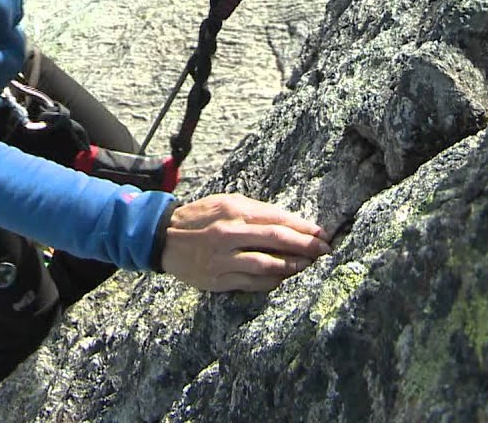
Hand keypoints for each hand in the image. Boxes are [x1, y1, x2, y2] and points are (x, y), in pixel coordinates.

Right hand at [160, 193, 331, 291]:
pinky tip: (283, 278)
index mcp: (233, 211)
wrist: (162, 238)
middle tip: (325, 251)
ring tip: (307, 265)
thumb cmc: (200, 218)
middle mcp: (229, 233)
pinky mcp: (218, 279)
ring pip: (267, 264)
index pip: (277, 218)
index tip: (323, 234)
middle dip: (306, 246)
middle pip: (277, 240)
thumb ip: (256, 211)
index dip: (304, 227)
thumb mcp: (225, 203)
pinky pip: (253, 283)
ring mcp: (223, 258)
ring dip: (292, 266)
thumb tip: (291, 223)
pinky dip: (273, 282)